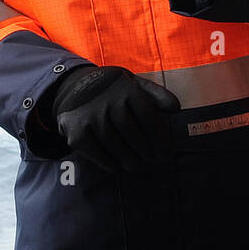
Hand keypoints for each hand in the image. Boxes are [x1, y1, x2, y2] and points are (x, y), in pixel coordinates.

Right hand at [51, 65, 180, 171]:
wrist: (73, 87)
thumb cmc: (112, 90)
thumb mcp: (133, 84)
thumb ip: (156, 95)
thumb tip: (176, 108)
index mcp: (125, 88)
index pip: (147, 117)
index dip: (159, 139)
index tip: (166, 154)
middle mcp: (107, 100)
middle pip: (132, 134)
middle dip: (146, 151)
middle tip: (153, 161)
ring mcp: (90, 116)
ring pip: (115, 146)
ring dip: (129, 160)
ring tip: (136, 165)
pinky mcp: (77, 131)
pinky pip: (97, 153)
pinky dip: (109, 163)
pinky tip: (117, 166)